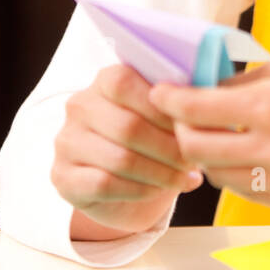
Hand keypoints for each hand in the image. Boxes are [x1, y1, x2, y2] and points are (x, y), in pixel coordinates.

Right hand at [52, 63, 203, 239]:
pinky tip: (159, 190)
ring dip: (161, 173)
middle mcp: (80, 106)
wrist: (124, 183)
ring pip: (120, 159)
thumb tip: (206, 102)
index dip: (162, 107)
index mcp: (105, 79)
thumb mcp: (165, 114)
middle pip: (128, 126)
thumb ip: (180, 102)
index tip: (191, 126)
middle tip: (195, 161)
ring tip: (185, 177)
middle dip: (170, 148)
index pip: (126, 83)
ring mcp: (67, 142)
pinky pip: (106, 184)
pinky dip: (141, 189)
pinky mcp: (63, 177)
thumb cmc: (153, 138)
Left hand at [149, 51, 269, 212]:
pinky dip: (241, 174)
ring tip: (215, 137)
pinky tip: (248, 155)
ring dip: (210, 156)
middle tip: (182, 116)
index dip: (169, 99)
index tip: (160, 92)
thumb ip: (250, 80)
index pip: (195, 108)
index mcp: (269, 105)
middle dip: (182, 130)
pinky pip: (252, 192)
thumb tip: (210, 87)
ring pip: (221, 175)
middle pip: (197, 148)